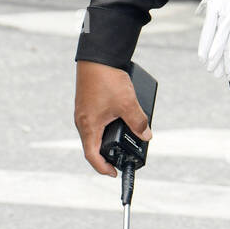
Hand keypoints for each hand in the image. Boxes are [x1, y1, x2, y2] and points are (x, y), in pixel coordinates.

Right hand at [74, 60, 151, 175]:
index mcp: (88, 126)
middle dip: (108, 153)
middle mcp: (83, 121)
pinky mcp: (88, 101)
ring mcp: (84, 111)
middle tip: (122, 157)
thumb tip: (146, 135)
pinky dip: (107, 125)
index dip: (103, 168)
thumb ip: (138, 121)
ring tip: (124, 139)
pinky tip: (119, 118)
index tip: (115, 174)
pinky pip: (96, 120)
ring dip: (108, 138)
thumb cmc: (107, 79)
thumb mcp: (127, 103)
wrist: (97, 55)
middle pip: (93, 145)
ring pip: (95, 131)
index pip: (92, 156)